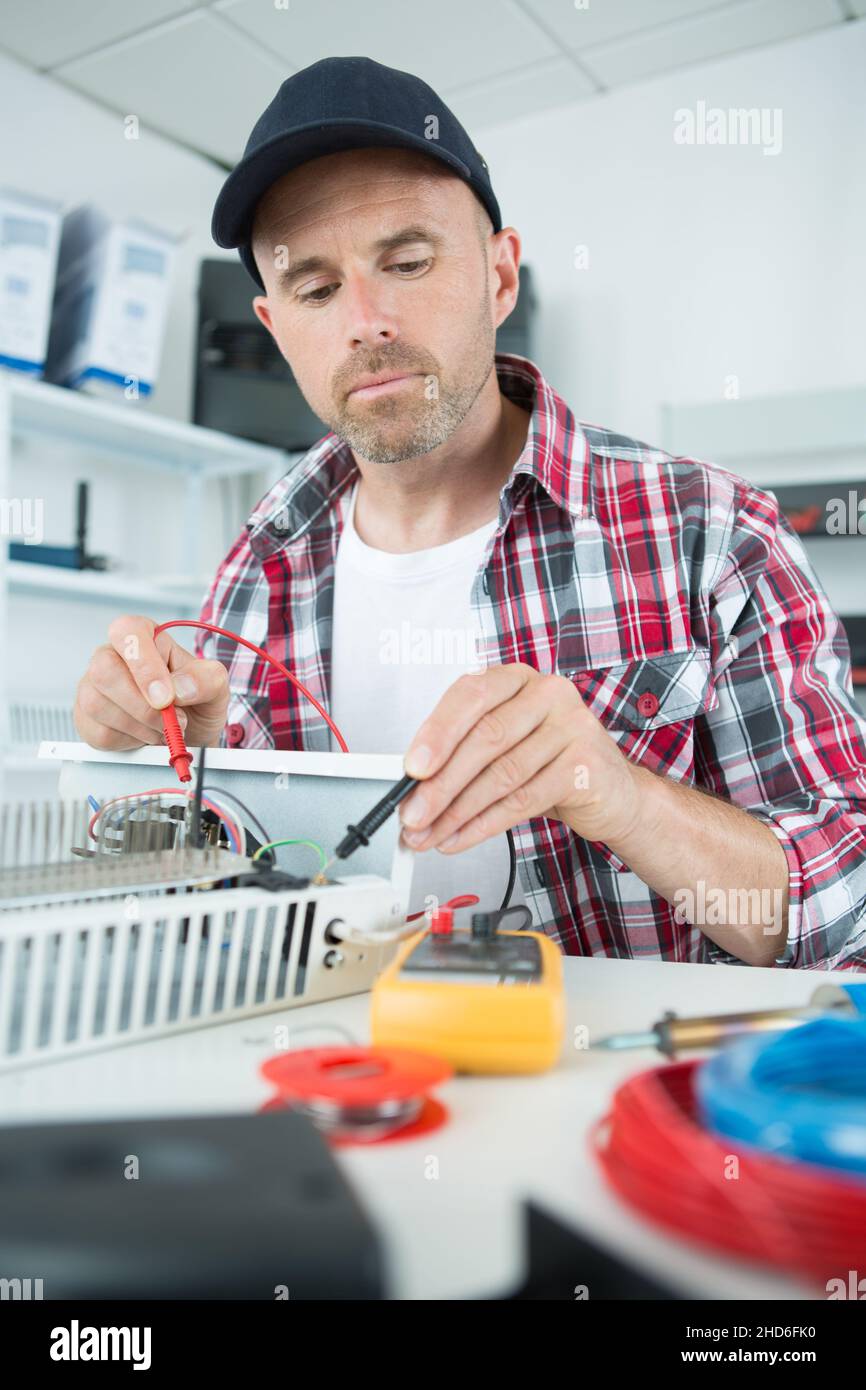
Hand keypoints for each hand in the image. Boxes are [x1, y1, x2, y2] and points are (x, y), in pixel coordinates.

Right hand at [74, 613, 229, 751]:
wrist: (189, 736)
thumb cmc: (197, 701)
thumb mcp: (216, 686)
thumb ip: (205, 679)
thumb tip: (179, 688)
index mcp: (144, 637)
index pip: (127, 631)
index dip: (143, 665)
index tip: (165, 697)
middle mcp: (112, 656)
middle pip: (104, 671)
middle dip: (142, 706)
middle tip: (171, 720)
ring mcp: (94, 687)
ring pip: (97, 704)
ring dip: (140, 726)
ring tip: (162, 729)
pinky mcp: (87, 718)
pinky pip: (99, 733)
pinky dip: (130, 742)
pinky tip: (145, 735)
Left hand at [398, 662, 640, 854]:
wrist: (611, 791)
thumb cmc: (550, 763)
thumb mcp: (505, 747)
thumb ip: (461, 754)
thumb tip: (413, 785)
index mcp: (517, 678)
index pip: (470, 695)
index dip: (436, 732)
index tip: (411, 768)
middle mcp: (547, 693)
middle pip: (485, 737)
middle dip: (441, 784)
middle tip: (413, 813)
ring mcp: (572, 726)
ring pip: (502, 774)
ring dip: (457, 811)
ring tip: (431, 833)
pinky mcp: (585, 764)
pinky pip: (523, 800)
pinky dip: (485, 824)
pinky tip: (462, 836)